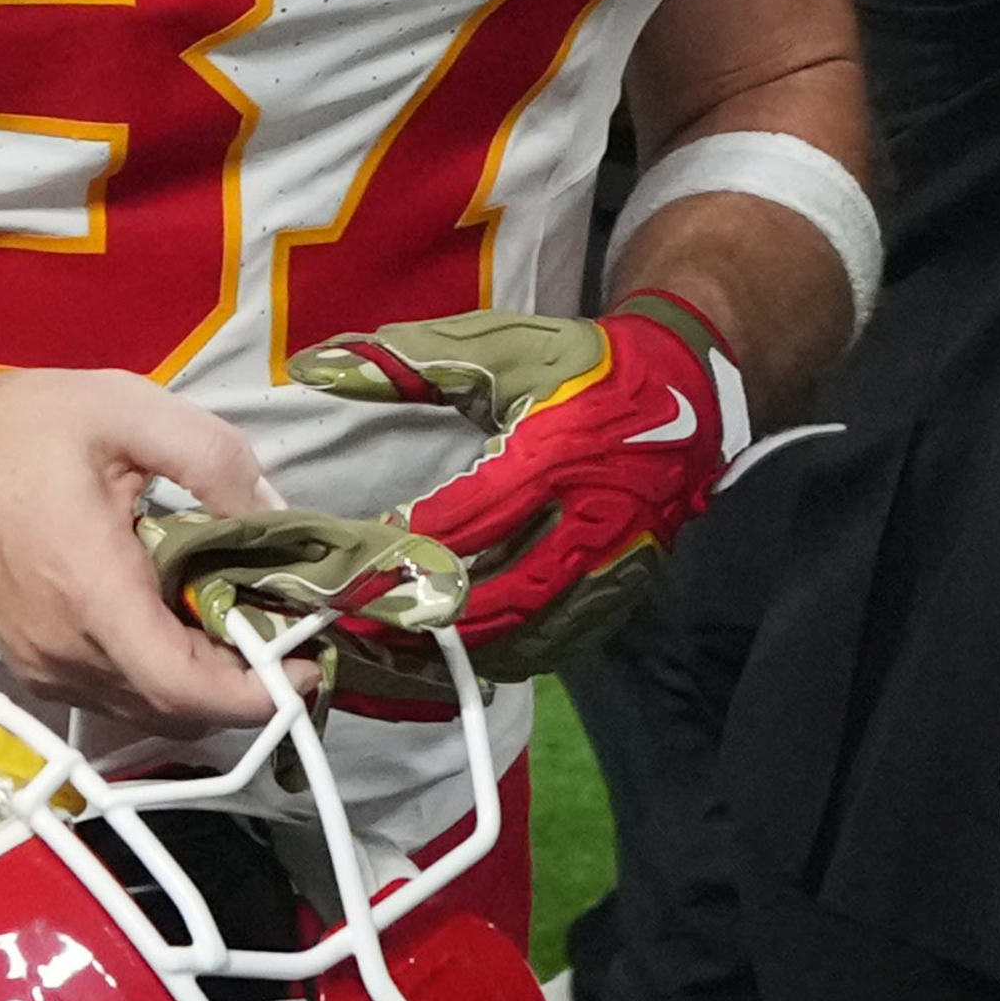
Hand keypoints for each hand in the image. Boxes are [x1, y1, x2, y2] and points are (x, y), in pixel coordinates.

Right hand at [0, 365, 289, 737]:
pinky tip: (183, 622)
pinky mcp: (36, 667)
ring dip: (205, 685)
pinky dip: (164, 677)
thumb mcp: (126, 407)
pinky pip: (116, 694)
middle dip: (244, 685)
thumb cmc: (17, 428)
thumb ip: (211, 457)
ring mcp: (44, 668)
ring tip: (242, 623)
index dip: (258, 692)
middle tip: (288, 630)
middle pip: (175, 709)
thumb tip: (275, 512)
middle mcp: (63, 650)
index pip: (183, 686)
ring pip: (147, 710)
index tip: (308, 659)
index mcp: (88, 590)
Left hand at [157, 303, 749, 714]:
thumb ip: (403, 361)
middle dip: (421, 616)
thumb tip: (313, 365)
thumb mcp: (494, 347)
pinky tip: (455, 653)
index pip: (464, 523)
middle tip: (353, 630)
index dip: (402, 550)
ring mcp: (611, 566)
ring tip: (390, 654)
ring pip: (526, 631)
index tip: (343, 568)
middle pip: (494, 593)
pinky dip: (502, 654)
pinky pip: (557, 643)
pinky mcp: (624, 593)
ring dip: (456, 647)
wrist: (686, 391)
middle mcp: (587, 522)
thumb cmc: (579, 365)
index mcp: (553, 457)